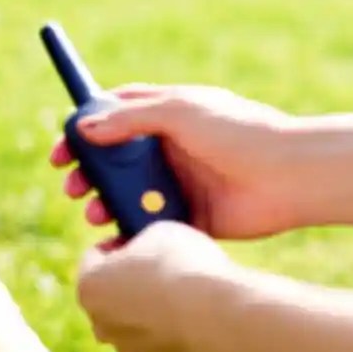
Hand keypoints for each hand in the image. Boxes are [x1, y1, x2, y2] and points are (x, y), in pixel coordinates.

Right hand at [49, 84, 300, 238]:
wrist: (290, 176)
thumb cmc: (242, 133)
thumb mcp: (181, 112)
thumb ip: (131, 119)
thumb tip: (86, 129)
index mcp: (170, 113)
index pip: (116, 114)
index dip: (86, 128)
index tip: (62, 147)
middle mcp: (173, 148)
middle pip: (116, 160)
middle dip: (90, 173)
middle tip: (73, 187)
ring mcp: (182, 183)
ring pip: (130, 194)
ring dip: (106, 203)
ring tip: (96, 212)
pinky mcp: (193, 217)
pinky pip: (153, 225)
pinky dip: (131, 232)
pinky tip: (116, 239)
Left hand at [76, 221, 233, 351]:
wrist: (219, 317)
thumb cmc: (184, 267)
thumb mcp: (159, 231)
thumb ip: (141, 239)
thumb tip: (144, 249)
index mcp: (90, 285)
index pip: (95, 255)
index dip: (119, 242)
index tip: (139, 238)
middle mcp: (99, 321)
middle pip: (109, 290)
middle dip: (128, 275)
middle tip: (159, 261)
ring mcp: (126, 347)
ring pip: (131, 317)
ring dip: (147, 302)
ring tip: (180, 286)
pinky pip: (155, 335)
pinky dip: (166, 324)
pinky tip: (191, 310)